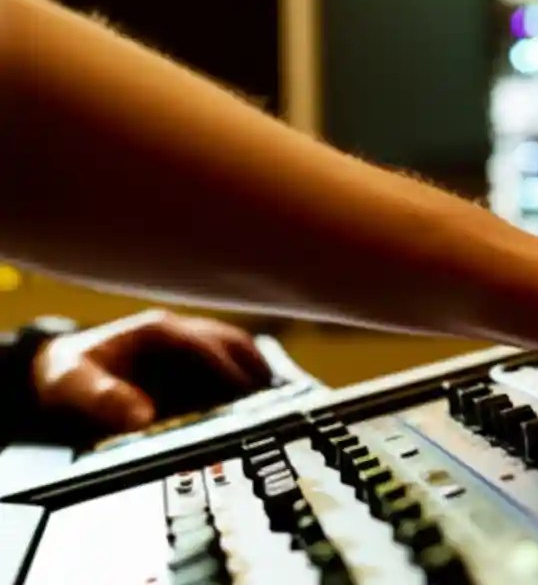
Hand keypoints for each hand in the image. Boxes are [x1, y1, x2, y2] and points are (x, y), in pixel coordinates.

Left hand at [31, 309, 272, 434]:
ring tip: (270, 399)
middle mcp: (176, 331)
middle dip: (252, 366)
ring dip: (251, 369)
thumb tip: (142, 416)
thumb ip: (103, 399)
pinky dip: (241, 376)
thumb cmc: (66, 375)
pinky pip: (223, 360)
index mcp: (155, 330)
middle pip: (230, 339)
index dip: (227, 368)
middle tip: (273, 396)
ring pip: (232, 346)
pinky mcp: (185, 358)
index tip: (245, 392)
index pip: (205, 344)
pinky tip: (249, 400)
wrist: (56, 371)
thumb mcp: (72, 386)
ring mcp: (183, 342)